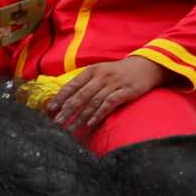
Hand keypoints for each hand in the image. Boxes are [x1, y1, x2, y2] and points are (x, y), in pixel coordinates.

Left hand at [43, 55, 165, 136]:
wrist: (146, 66)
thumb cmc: (117, 73)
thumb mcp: (99, 72)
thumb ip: (83, 84)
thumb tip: (63, 100)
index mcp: (92, 71)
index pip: (72, 85)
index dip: (60, 98)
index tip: (50, 110)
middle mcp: (101, 76)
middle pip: (80, 96)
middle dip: (67, 111)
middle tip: (57, 124)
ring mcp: (114, 83)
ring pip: (93, 102)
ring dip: (80, 117)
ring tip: (71, 129)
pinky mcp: (126, 91)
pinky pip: (110, 103)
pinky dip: (99, 113)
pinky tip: (91, 123)